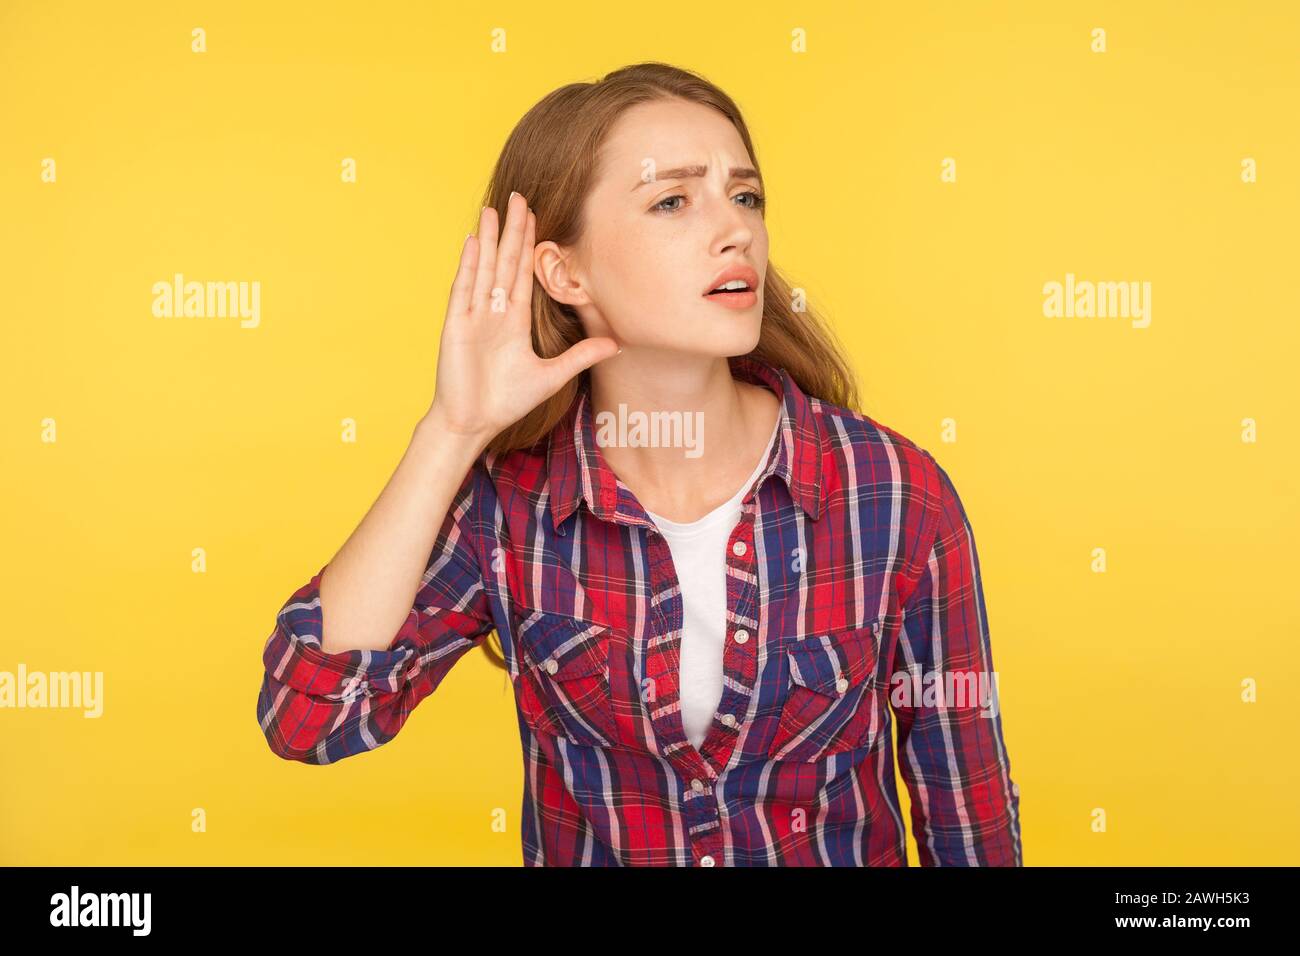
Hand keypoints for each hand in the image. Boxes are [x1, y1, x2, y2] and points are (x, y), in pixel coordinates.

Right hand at [426, 192, 619, 443]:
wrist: (473, 423)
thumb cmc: (505, 402)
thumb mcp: (552, 375)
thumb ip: (581, 355)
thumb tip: (616, 344)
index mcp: (514, 321)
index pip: (523, 274)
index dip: (529, 246)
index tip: (537, 218)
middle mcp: (494, 312)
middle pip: (505, 262)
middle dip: (512, 230)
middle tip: (519, 197)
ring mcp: (474, 316)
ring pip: (484, 268)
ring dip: (488, 239)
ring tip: (493, 209)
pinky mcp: (457, 325)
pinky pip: (464, 289)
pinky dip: (469, 265)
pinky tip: (473, 241)